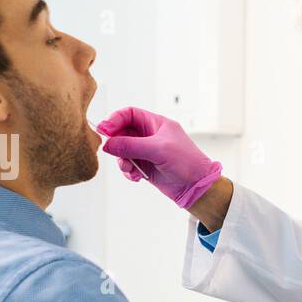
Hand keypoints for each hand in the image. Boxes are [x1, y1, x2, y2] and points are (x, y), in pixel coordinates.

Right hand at [97, 106, 221, 208]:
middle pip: (122, 133)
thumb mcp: (158, 149)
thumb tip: (108, 144)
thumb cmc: (187, 162)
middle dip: (116, 144)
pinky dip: (128, 172)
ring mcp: (147, 151)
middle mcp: (150, 135)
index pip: (129, 114)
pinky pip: (128, 165)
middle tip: (114, 153)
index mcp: (156, 123)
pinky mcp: (146, 166)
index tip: (104, 130)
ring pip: (123, 151)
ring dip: (122, 161)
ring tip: (130, 169)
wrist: (197, 187)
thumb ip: (131, 145)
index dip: (114, 120)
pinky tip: (137, 177)